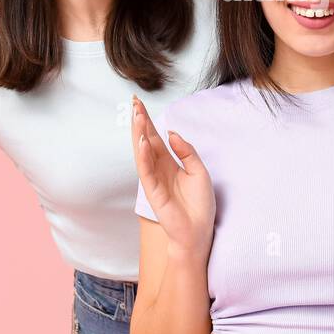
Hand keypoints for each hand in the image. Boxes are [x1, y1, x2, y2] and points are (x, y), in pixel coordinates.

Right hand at [131, 96, 214, 256]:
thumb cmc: (200, 204)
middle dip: (140, 121)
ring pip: (143, 152)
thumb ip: (186, 151)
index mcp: (170, 163)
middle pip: (146, 140)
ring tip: (137, 116)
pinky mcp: (153, 192)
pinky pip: (146, 171)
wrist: (198, 232)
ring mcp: (154, 179)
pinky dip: (143, 156)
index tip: (140, 103)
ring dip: (139, 134)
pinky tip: (142, 142)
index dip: (149, 121)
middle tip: (134, 102)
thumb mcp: (199, 171)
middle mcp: (159, 168)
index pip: (156, 137)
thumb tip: (171, 133)